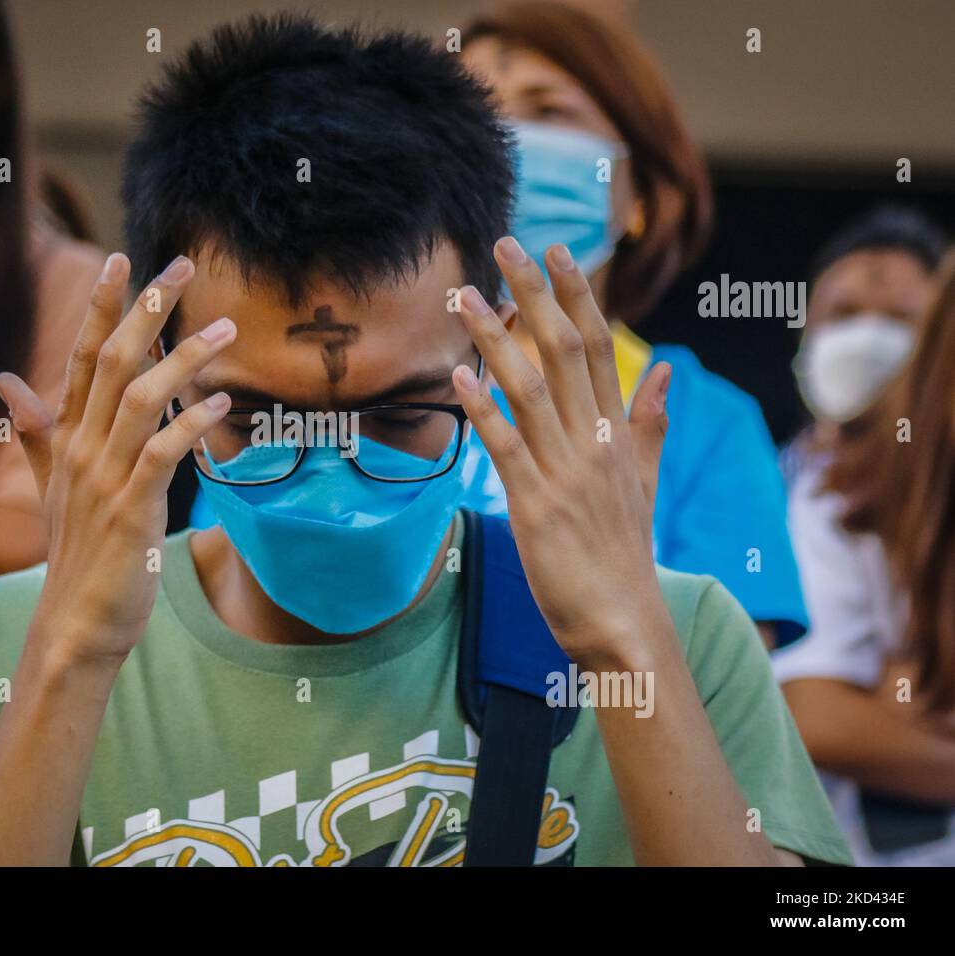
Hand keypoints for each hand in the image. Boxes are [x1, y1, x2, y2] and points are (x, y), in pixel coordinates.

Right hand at [0, 253, 234, 665]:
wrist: (74, 624)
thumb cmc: (75, 554)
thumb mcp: (50, 486)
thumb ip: (34, 432)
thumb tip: (5, 381)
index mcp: (64, 440)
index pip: (79, 357)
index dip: (101, 307)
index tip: (123, 258)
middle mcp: (81, 450)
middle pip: (111, 361)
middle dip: (146, 309)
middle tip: (182, 267)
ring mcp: (104, 479)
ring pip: (139, 398)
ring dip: (184, 359)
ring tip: (224, 328)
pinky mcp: (131, 509)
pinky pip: (162, 453)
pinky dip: (192, 423)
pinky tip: (222, 402)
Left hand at [452, 238, 672, 666]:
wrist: (624, 624)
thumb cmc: (625, 553)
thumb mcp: (644, 482)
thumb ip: (650, 422)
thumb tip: (663, 368)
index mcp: (618, 433)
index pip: (599, 347)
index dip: (577, 295)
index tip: (558, 250)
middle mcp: (595, 443)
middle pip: (566, 351)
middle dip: (536, 294)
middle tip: (508, 244)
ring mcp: (566, 473)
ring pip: (531, 389)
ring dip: (496, 337)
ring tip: (465, 294)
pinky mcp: (537, 507)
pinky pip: (507, 448)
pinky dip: (482, 410)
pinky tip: (458, 376)